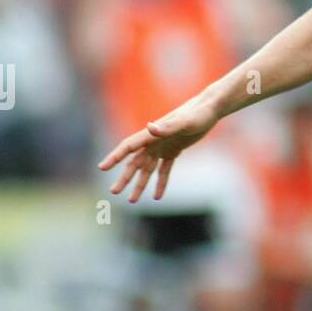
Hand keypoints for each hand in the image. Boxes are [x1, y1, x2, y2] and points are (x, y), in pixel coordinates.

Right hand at [97, 96, 219, 202]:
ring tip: (132, 200)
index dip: (114, 157)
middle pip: (134, 162)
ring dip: (139, 184)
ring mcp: (162, 147)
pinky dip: (160, 183)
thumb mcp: (184, 122)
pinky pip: (164, 170)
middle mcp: (153, 141)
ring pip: (147, 170)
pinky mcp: (173, 151)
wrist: (209, 110)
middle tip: (114, 192)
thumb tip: (150, 127)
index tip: (102, 167)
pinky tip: (157, 196)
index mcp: (151, 134)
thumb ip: (167, 127)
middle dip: (124, 177)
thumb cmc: (197, 114)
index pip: (128, 147)